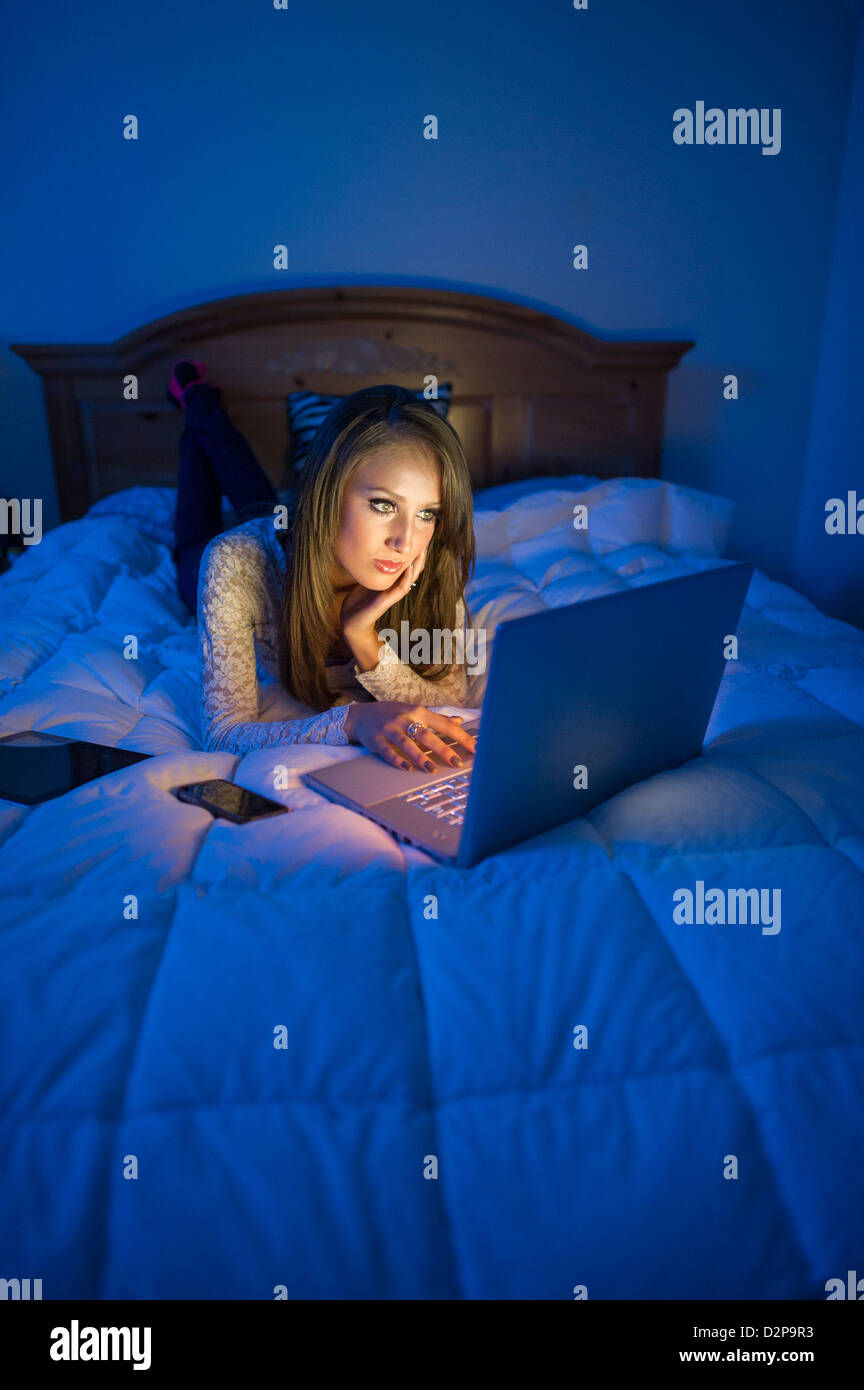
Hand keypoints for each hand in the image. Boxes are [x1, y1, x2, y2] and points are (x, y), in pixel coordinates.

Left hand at [339, 546, 428, 653]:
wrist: (351, 620)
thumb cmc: (357, 601)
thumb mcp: (366, 580)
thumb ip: (373, 570)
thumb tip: (371, 553)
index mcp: (392, 582)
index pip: (408, 566)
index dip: (414, 554)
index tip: (418, 539)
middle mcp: (395, 587)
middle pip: (414, 570)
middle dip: (420, 557)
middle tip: (425, 541)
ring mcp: (392, 594)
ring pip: (411, 578)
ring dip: (417, 565)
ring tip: (422, 551)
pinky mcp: (387, 601)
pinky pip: (401, 588)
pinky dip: (407, 578)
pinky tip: (409, 567)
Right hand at [343, 702, 476, 770]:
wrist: (361, 715)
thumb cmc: (392, 714)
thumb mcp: (415, 711)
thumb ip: (437, 718)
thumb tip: (459, 721)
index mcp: (418, 712)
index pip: (444, 725)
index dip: (461, 737)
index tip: (475, 749)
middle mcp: (405, 719)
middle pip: (427, 735)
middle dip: (443, 749)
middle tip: (457, 763)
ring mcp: (389, 729)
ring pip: (407, 743)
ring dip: (420, 757)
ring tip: (432, 769)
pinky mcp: (376, 740)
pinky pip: (387, 751)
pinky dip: (396, 760)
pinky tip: (406, 768)